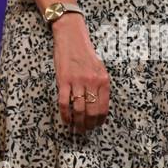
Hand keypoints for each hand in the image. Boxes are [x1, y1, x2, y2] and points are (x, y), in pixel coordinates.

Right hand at [52, 13, 110, 132]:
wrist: (71, 37)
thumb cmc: (84, 53)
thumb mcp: (99, 69)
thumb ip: (100, 85)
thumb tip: (99, 105)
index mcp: (103, 80)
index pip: (104, 107)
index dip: (99, 121)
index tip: (96, 126)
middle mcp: (92, 81)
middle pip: (92, 111)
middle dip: (88, 125)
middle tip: (84, 130)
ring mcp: (77, 81)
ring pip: (79, 109)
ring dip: (77, 122)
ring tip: (75, 128)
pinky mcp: (63, 79)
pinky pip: (64, 102)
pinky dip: (65, 114)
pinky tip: (65, 119)